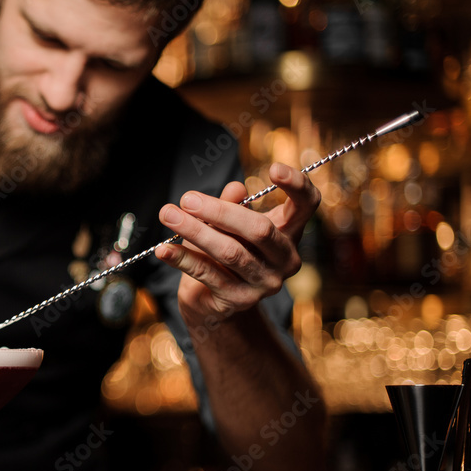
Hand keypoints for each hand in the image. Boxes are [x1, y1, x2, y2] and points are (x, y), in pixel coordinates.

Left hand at [154, 162, 319, 324]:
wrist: (214, 302)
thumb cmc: (225, 252)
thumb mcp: (229, 225)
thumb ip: (232, 205)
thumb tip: (235, 189)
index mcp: (289, 233)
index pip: (306, 205)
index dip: (297, 185)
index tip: (274, 168)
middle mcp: (284, 260)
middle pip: (259, 230)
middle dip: (220, 212)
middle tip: (187, 198)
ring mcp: (264, 283)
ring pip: (229, 252)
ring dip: (194, 231)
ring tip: (168, 215)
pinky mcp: (238, 300)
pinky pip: (206, 274)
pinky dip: (182, 259)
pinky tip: (164, 249)